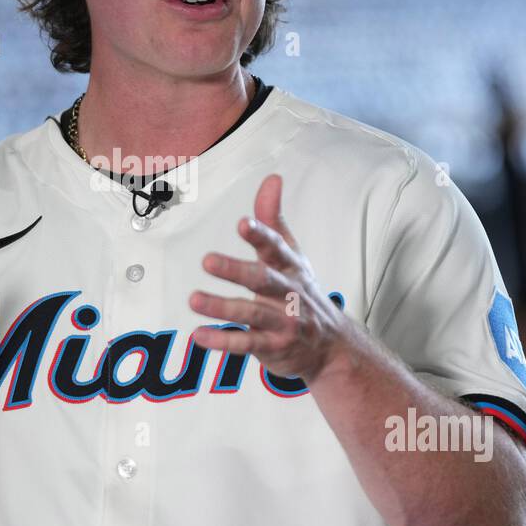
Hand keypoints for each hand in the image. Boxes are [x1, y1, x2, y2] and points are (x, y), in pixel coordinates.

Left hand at [188, 174, 358, 382]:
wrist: (332, 347)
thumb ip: (274, 219)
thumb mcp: (292, 255)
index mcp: (290, 268)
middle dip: (236, 270)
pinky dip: (223, 341)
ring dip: (221, 307)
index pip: (276, 248)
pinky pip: (246, 344)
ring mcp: (282, 322)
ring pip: (251, 314)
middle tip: (208, 260)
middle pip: (263, 280)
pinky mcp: (273, 347)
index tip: (242, 223)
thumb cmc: (303, 293)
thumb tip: (272, 178)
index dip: (260, 235)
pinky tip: (199, 335)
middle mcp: (288, 294)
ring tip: (194, 299)